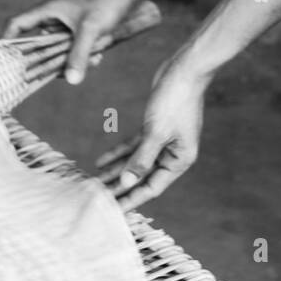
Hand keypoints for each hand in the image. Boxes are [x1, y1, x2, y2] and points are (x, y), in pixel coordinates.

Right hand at [1, 0, 139, 84]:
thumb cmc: (107, 2)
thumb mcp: (91, 30)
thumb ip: (78, 55)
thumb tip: (70, 81)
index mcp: (48, 10)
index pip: (18, 24)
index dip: (9, 41)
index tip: (7, 60)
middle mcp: (55, 16)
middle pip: (39, 44)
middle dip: (50, 60)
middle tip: (60, 72)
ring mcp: (68, 21)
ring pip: (59, 48)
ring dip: (71, 58)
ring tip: (92, 58)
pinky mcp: (80, 26)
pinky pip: (74, 45)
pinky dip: (83, 53)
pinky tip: (99, 55)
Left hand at [96, 60, 207, 210]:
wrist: (184, 69)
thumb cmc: (176, 100)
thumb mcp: (156, 132)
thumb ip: (141, 159)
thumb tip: (127, 183)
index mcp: (180, 160)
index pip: (152, 187)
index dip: (132, 199)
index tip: (115, 211)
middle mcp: (173, 154)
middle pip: (143, 177)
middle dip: (122, 187)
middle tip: (100, 200)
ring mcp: (164, 141)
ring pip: (136, 162)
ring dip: (117, 171)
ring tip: (96, 182)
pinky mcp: (155, 128)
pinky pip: (135, 146)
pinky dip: (119, 153)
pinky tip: (102, 161)